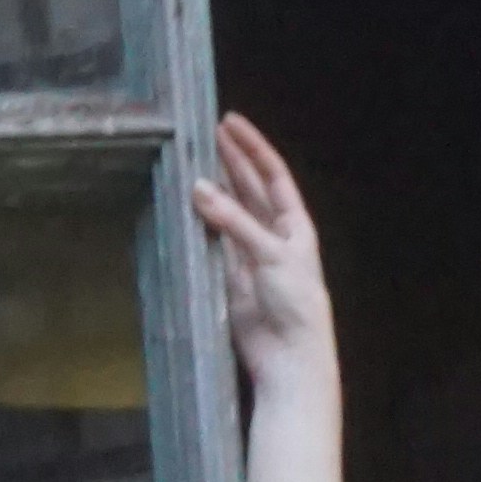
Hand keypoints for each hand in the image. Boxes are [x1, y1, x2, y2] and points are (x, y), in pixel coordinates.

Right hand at [191, 113, 332, 386]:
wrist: (289, 358)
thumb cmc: (295, 305)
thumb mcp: (270, 254)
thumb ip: (234, 221)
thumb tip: (198, 188)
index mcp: (294, 226)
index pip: (273, 176)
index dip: (252, 148)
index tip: (229, 123)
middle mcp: (273, 237)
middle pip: (249, 190)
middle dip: (229, 162)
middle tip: (204, 133)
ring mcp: (250, 257)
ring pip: (228, 215)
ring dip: (212, 191)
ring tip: (189, 161)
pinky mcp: (231, 278)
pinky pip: (213, 244)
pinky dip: (200, 226)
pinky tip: (184, 205)